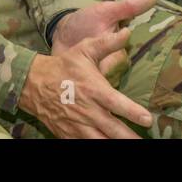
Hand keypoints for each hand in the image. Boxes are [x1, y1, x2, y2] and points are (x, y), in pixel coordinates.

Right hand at [19, 0, 157, 138]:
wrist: (33, 83)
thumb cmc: (63, 66)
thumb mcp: (84, 50)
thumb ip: (107, 43)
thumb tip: (127, 33)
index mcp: (94, 90)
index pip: (117, 103)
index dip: (133, 112)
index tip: (148, 119)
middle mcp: (88, 110)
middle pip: (113, 129)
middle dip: (129, 137)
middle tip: (144, 142)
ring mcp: (77, 125)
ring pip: (100, 141)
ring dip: (115, 144)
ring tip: (132, 148)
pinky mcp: (68, 134)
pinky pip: (85, 145)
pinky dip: (97, 147)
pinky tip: (108, 147)